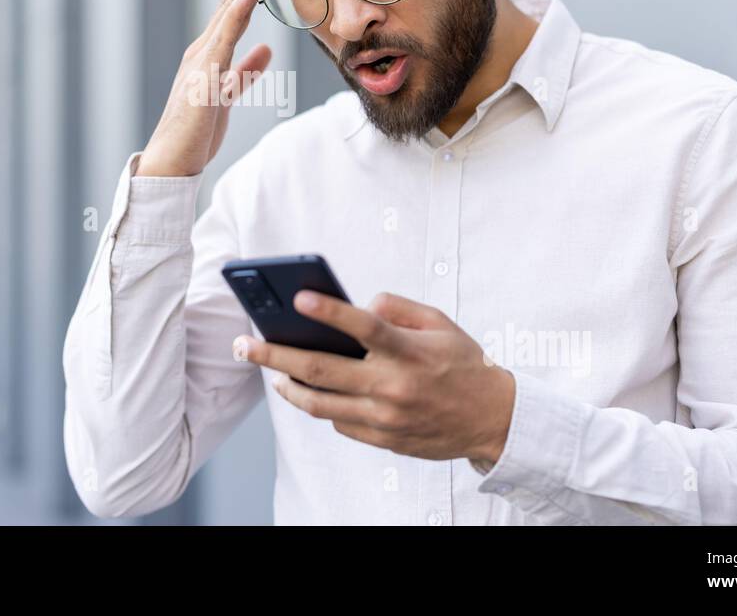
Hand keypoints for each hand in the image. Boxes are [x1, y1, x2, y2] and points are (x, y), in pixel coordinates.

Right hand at [137, 0, 273, 176]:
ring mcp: (203, 59)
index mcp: (210, 53)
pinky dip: (238, 12)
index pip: (232, 8)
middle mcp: (204, 49)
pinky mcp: (205, 75)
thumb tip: (266, 51)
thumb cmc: (196, 131)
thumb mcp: (228, 95)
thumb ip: (246, 71)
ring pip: (230, 10)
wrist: (172, 159)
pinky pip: (225, 38)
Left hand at [232, 290, 514, 462]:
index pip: (365, 326)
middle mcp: (393, 385)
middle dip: (276, 354)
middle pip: (322, 369)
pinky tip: (308, 390)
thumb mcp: (440, 323)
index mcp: (410, 351)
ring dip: (287, 386)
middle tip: (244, 343)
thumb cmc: (463, 363)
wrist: (492, 420)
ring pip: (320, 403)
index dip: (330, 311)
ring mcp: (385, 417)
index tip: (298, 298)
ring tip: (271, 371)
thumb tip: (359, 305)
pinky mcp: (383, 439)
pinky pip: (338, 422)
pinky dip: (321, 404)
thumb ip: (397, 308)